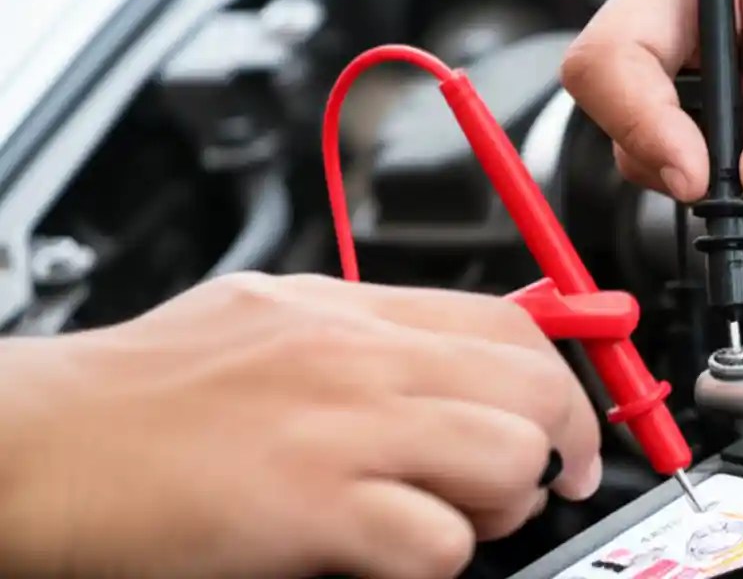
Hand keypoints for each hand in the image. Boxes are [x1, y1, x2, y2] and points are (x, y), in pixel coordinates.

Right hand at [0, 273, 600, 578]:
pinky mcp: (315, 510)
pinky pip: (437, 542)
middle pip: (531, 387)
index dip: (562, 378)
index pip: (511, 321)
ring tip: (452, 515)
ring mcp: (342, 431)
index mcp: (351, 309)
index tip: (569, 424)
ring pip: (508, 461)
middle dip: (559, 444)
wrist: (48, 444)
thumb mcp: (271, 317)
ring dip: (500, 504)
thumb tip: (456, 356)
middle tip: (540, 481)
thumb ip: (371, 332)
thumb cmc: (145, 391)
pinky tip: (385, 549)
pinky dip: (433, 558)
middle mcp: (361, 359)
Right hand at [562, 0, 742, 261]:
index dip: (641, 122)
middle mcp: (684, 17)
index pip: (616, 53)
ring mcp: (702, 68)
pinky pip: (711, 174)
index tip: (696, 176)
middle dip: (676, 167)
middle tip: (742, 203)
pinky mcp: (727, 112)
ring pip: (660, 152)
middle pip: (621, 107)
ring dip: (719, 201)